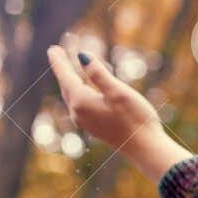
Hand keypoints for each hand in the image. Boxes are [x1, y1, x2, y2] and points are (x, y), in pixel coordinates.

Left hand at [47, 46, 191, 179]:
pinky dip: (81, 92)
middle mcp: (79, 113)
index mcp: (81, 102)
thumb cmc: (135, 118)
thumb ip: (99, 74)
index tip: (52, 48)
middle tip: (57, 54)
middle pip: (67, 86)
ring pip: (74, 96)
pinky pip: (82, 104)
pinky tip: (89, 90)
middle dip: (63, 70)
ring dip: (74, 81)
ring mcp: (86, 122)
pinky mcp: (95, 128)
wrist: (145, 149)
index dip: (59, 61)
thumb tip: (82, 56)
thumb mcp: (118, 92)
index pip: (66, 76)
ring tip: (74, 69)